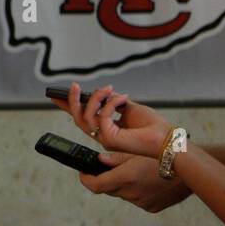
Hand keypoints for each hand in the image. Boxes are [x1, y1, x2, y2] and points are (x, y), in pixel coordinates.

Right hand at [50, 82, 170, 157]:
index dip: (69, 107)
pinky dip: (111, 103)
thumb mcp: (129, 108)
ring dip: (94, 99)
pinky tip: (122, 97)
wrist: (167, 139)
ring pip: (85, 117)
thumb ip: (114, 102)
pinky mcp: (109, 139)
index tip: (57, 96)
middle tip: (73, 86)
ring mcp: (105, 139)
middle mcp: (103, 136)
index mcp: (107, 130)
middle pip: (78, 119)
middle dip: (72, 102)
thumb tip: (103, 92)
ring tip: (106, 88)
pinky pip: (102, 116)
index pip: (83, 119)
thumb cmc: (153, 127)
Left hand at [78, 150, 192, 212]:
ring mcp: (142, 202)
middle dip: (106, 178)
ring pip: (122, 193)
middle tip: (110, 168)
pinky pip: (136, 199)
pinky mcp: (151, 207)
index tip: (82, 173)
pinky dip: (135, 190)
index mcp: (126, 178)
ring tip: (134, 171)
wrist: (189, 171)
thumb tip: (98, 160)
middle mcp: (132, 193)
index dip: (86, 179)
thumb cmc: (163, 156)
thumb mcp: (136, 151)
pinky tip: (145, 180)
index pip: (96, 185)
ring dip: (122, 184)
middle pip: (109, 189)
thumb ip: (115, 157)